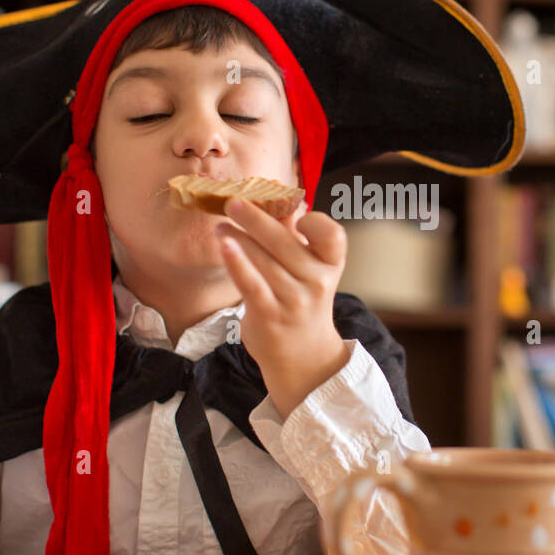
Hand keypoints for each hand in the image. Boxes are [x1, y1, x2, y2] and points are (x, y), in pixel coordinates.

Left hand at [214, 197, 351, 417]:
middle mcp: (317, 282)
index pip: (333, 236)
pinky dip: (237, 262)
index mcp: (331, 265)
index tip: (297, 215)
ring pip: (262, 260)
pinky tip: (223, 245)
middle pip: (286, 242)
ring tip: (222, 225)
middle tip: (234, 202)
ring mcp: (294, 300)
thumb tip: (280, 198)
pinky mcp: (269, 315)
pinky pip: (250, 284)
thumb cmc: (302, 302)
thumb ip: (295, 237)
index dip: (316, 222)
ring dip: (238, 238)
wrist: (303, 356)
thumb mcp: (309, 270)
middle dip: (256, 218)